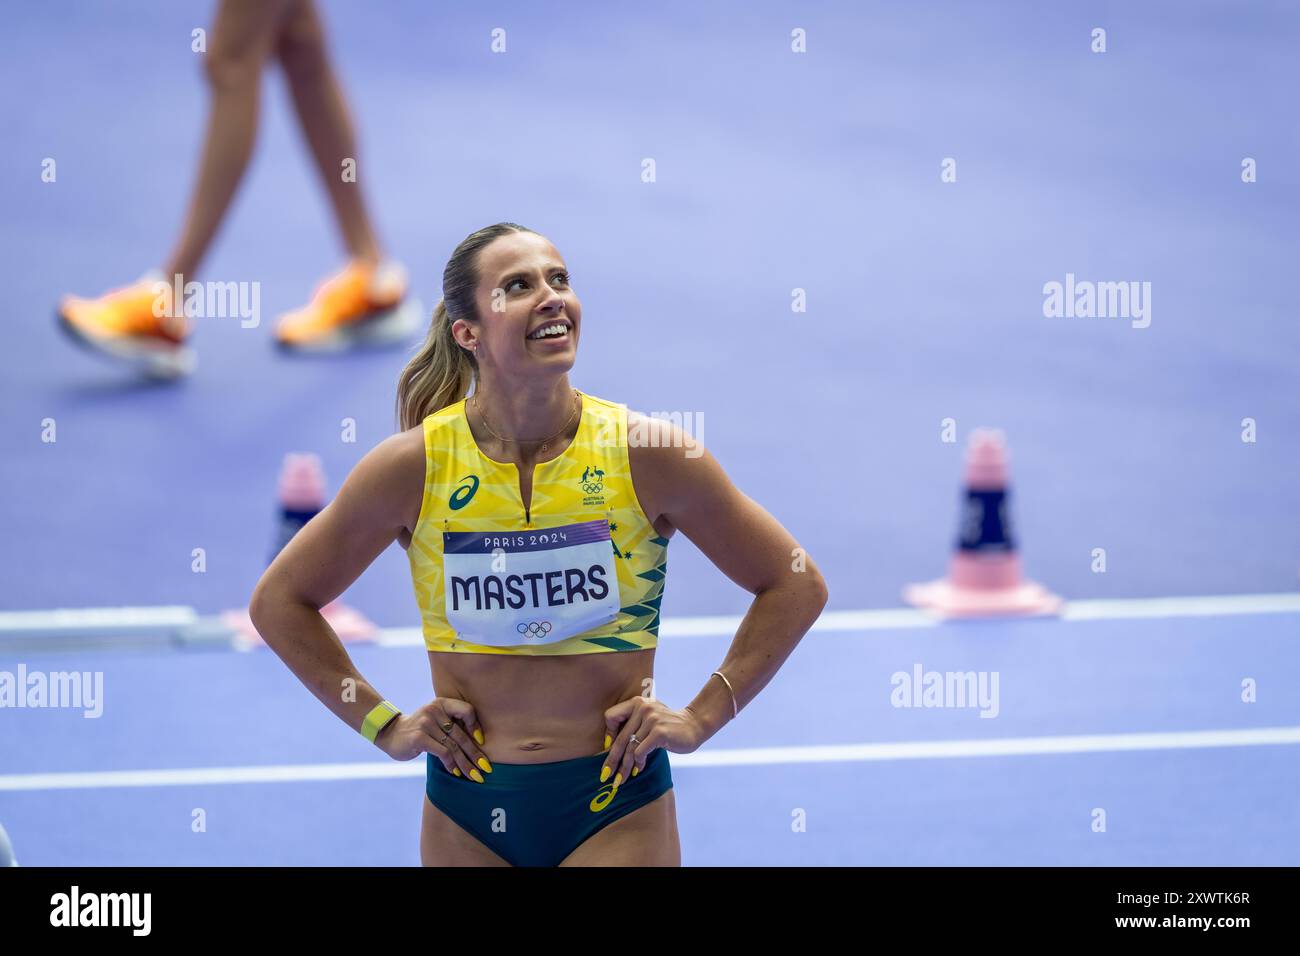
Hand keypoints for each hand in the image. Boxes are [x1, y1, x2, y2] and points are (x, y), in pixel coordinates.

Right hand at [375, 697, 492, 781]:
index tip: (481, 742)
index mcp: (442, 703)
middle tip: (486, 768)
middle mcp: (435, 710)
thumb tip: (478, 744)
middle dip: (475, 753)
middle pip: (461, 734)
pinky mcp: (419, 737)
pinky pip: (442, 752)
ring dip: (465, 764)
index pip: (466, 710)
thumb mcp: (435, 720)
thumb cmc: (420, 729)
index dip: (476, 726)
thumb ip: (452, 725)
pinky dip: (451, 764)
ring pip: (453, 746)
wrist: (391, 733)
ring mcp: (426, 723)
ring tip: (474, 775)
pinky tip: (455, 772)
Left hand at [600, 694, 704, 787]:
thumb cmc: (668, 725)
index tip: (608, 749)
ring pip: (630, 748)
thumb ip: (632, 725)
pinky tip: (639, 770)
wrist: (694, 726)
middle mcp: (642, 708)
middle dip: (612, 760)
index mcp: (636, 702)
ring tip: (620, 780)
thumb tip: (609, 747)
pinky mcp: (659, 732)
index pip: (611, 717)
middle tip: (605, 775)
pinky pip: (641, 751)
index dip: (608, 735)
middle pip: (620, 738)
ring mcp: (651, 719)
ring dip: (624, 767)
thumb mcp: (649, 717)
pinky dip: (639, 763)